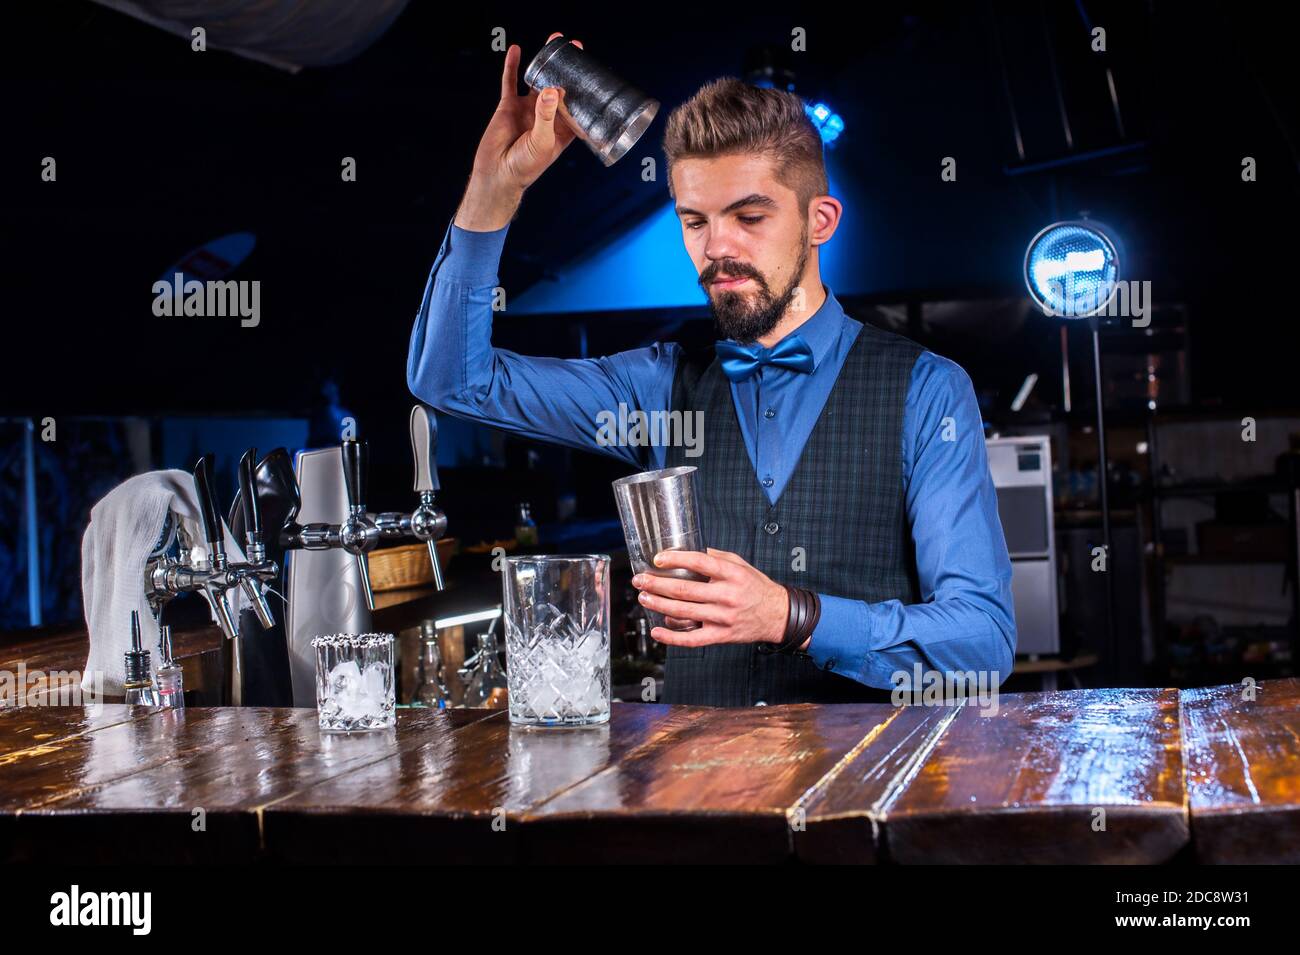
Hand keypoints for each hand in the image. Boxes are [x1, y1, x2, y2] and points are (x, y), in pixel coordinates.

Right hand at [456, 34, 582, 229]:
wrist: (497, 174)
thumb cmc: (525, 166)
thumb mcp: (542, 143)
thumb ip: (546, 117)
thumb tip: (551, 90)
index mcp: (562, 129)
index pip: (578, 104)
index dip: (585, 87)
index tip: (592, 69)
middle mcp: (547, 116)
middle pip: (560, 86)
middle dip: (566, 67)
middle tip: (575, 47)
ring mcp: (528, 109)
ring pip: (538, 80)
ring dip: (544, 62)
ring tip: (553, 41)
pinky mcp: (509, 106)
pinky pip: (510, 82)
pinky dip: (513, 66)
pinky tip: (516, 50)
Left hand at [631, 548, 789, 647]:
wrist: (777, 615)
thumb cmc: (757, 588)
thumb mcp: (741, 565)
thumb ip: (717, 558)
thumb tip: (691, 552)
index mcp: (732, 574)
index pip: (700, 563)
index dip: (676, 559)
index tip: (658, 559)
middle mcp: (727, 595)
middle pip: (685, 589)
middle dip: (657, 584)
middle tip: (640, 580)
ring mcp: (723, 617)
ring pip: (684, 612)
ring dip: (659, 604)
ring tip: (644, 597)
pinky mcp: (721, 635)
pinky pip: (693, 639)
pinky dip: (672, 637)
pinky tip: (657, 631)